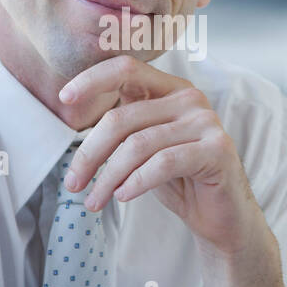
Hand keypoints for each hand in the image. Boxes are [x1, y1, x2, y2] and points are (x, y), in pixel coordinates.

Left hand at [59, 54, 285, 286]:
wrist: (223, 218)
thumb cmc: (180, 181)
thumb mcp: (146, 147)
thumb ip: (124, 125)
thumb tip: (73, 113)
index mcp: (171, 89)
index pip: (127, 69)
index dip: (93, 79)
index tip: (63, 99)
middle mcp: (190, 98)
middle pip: (122, 117)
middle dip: (90, 154)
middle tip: (72, 184)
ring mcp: (207, 123)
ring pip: (138, 144)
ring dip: (108, 177)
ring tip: (94, 201)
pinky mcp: (217, 150)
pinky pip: (163, 163)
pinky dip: (136, 182)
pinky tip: (122, 197)